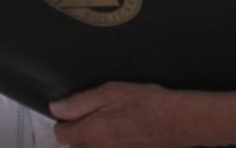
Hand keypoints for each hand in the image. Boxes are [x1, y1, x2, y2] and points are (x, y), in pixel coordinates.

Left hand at [50, 81, 198, 147]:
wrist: (181, 121)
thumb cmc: (146, 102)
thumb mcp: (111, 92)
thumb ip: (79, 102)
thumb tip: (55, 109)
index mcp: (92, 133)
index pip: (61, 135)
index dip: (64, 121)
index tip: (74, 110)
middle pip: (76, 145)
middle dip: (79, 131)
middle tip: (95, 113)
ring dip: (94, 138)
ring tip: (111, 121)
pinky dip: (110, 143)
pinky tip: (124, 130)